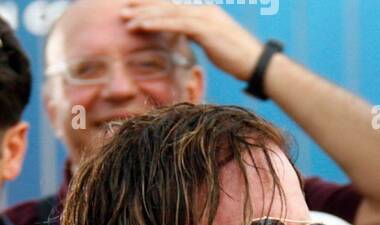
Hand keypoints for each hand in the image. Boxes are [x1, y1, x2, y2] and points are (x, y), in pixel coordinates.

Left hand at [122, 1, 262, 80]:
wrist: (257, 64)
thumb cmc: (237, 60)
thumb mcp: (212, 45)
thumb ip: (197, 37)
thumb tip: (184, 39)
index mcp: (204, 14)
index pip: (173, 8)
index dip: (152, 7)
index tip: (134, 9)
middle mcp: (203, 11)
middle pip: (168, 6)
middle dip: (144, 6)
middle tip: (122, 9)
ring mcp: (205, 18)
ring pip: (168, 13)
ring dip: (145, 15)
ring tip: (125, 18)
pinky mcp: (205, 29)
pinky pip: (175, 24)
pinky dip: (156, 24)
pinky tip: (140, 26)